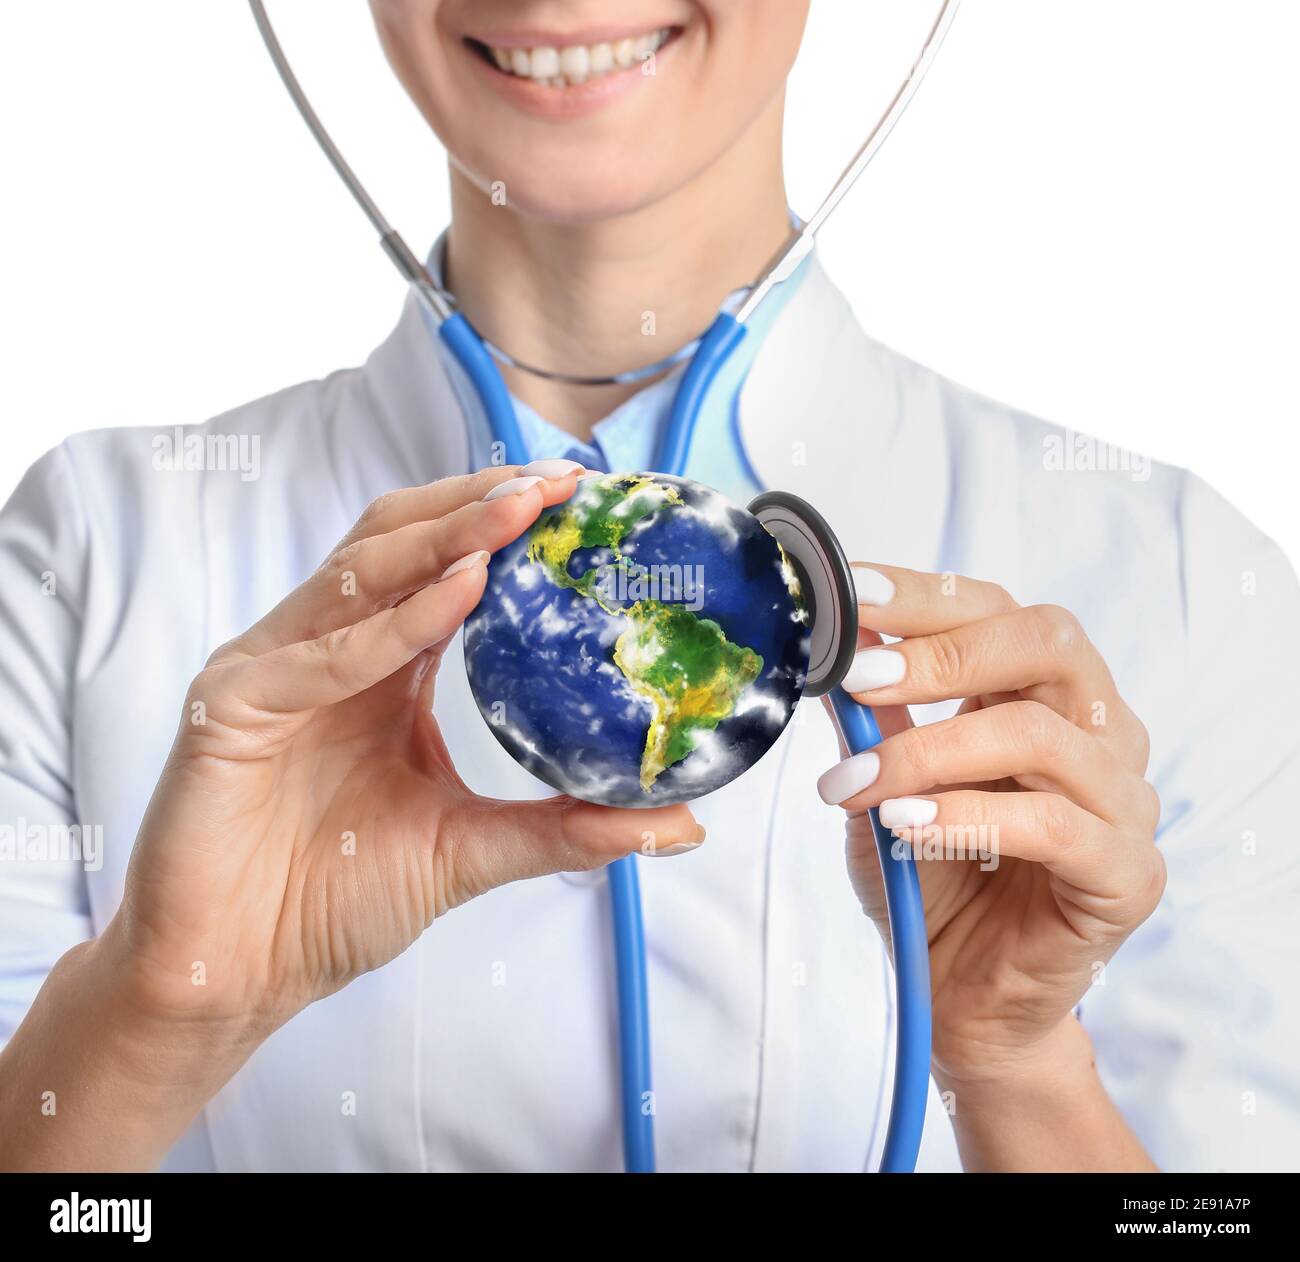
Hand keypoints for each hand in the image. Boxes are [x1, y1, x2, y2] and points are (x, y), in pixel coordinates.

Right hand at [105, 464, 703, 1044]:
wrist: (240, 970)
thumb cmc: (337, 899)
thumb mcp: (471, 849)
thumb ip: (568, 828)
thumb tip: (685, 827)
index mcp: (381, 666)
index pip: (442, 566)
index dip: (505, 527)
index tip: (582, 502)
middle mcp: (329, 649)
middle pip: (401, 542)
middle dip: (479, 504)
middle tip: (558, 486)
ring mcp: (276, 666)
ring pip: (360, 572)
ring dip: (443, 538)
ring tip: (518, 513)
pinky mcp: (232, 703)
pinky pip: (320, 653)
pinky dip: (392, 622)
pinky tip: (458, 593)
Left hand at [817, 564, 1164, 1091]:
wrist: (961, 993)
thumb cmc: (929, 878)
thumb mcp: (884, 782)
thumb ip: (873, 717)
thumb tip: (832, 643)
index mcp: (1041, 694)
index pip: (998, 612)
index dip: (925, 597)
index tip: (851, 595)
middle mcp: (1097, 732)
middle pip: (1047, 642)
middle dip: (941, 652)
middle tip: (858, 678)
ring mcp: (1123, 801)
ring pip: (1038, 734)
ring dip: (929, 751)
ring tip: (855, 781)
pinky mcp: (1128, 874)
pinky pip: (1055, 826)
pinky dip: (967, 817)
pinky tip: (905, 824)